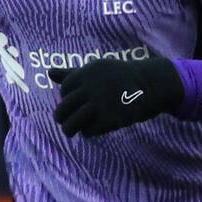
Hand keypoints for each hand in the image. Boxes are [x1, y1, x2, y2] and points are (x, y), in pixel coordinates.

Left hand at [48, 55, 183, 137]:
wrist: (152, 84)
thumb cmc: (122, 77)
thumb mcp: (97, 69)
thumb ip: (71, 73)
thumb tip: (49, 72)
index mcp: (85, 73)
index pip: (64, 90)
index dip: (68, 98)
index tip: (77, 102)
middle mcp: (89, 88)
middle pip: (63, 110)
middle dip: (62, 118)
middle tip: (67, 122)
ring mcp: (99, 104)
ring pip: (71, 124)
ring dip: (70, 129)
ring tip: (74, 130)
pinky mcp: (108, 119)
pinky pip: (88, 132)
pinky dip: (89, 132)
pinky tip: (96, 128)